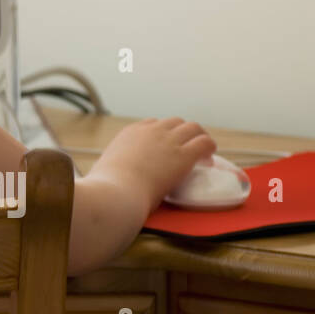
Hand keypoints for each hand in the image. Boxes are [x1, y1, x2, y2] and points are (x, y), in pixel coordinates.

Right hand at [90, 117, 216, 212]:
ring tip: (203, 154)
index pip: (153, 124)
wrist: (118, 192)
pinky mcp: (185, 155)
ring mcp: (169, 141)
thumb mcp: (105, 167)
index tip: (166, 148)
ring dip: (199, 138)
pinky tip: (208, 160)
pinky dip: (209, 149)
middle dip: (183, 134)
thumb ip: (113, 164)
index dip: (163, 135)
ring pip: (193, 127)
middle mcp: (152, 131)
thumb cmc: (108, 186)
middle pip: (175, 122)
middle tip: (187, 150)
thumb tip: (108, 172)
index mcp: (131, 133)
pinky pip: (205, 143)